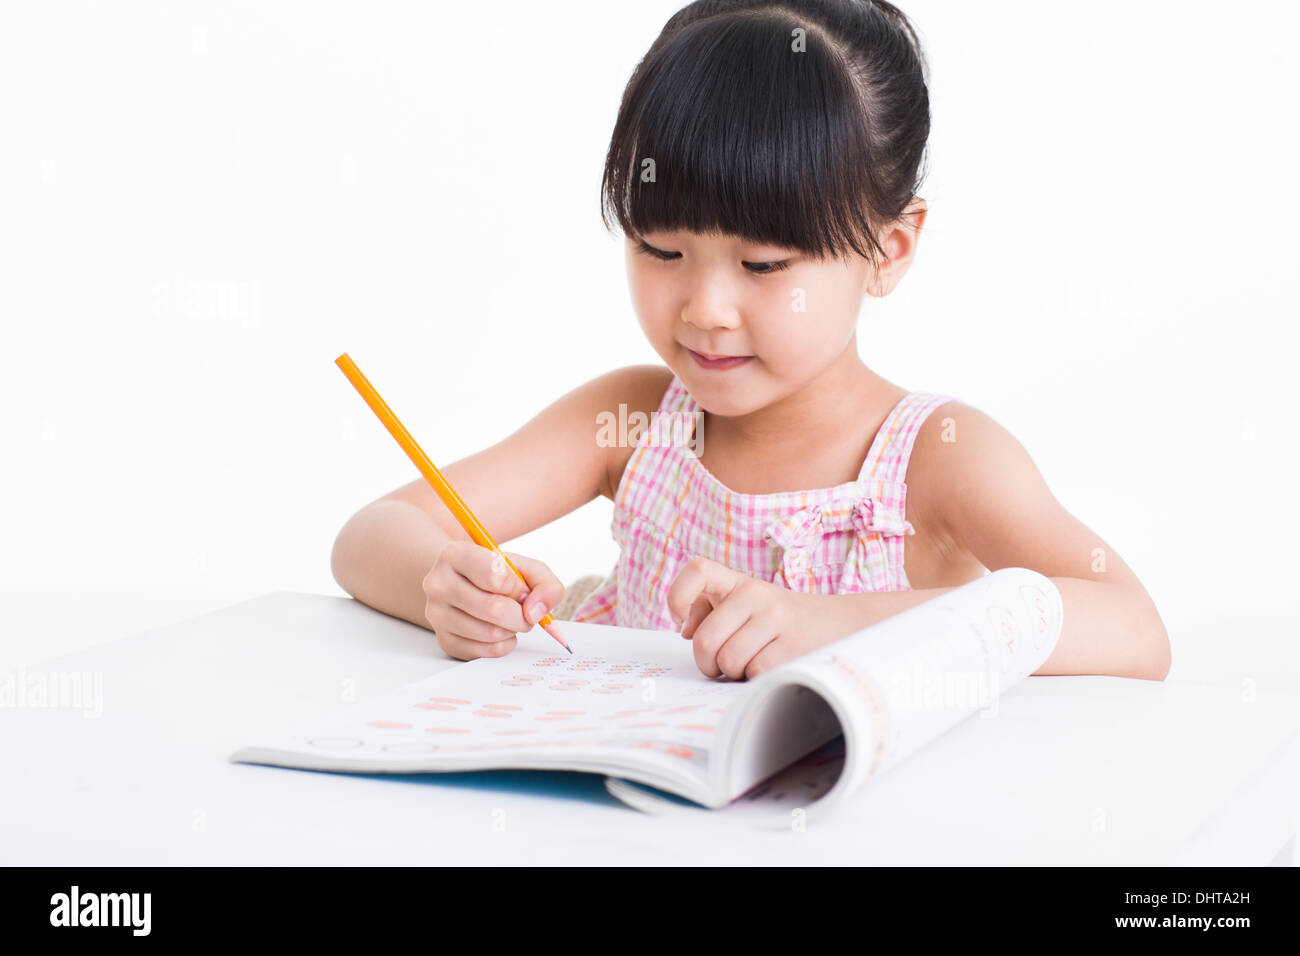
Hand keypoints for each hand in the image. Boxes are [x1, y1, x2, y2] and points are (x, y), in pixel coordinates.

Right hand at [422, 541, 565, 660]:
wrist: (465, 585)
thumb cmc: (497, 574)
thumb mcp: (524, 567)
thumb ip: (544, 583)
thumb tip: (535, 613)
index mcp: (455, 554)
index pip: (494, 576)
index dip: (517, 586)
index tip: (517, 585)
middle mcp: (438, 583)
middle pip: (494, 609)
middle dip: (521, 614)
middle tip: (523, 610)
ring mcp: (437, 614)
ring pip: (491, 633)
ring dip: (513, 629)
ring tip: (510, 618)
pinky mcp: (445, 641)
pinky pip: (487, 651)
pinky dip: (505, 644)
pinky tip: (500, 631)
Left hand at [665, 557, 836, 679]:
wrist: (842, 624)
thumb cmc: (782, 622)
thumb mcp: (748, 607)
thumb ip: (712, 611)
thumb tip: (686, 629)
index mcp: (739, 583)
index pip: (698, 570)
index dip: (679, 596)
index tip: (681, 621)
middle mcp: (756, 594)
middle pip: (705, 641)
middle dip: (709, 664)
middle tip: (726, 664)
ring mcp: (776, 618)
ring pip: (728, 662)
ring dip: (736, 674)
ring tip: (755, 662)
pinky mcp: (793, 645)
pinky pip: (755, 672)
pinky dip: (758, 679)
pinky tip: (771, 668)